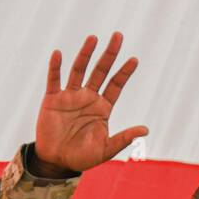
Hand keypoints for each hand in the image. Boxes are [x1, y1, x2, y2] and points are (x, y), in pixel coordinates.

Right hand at [34, 32, 147, 174]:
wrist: (58, 162)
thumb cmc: (83, 157)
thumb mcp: (106, 149)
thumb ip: (124, 138)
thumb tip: (146, 129)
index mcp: (103, 108)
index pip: (116, 85)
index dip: (124, 72)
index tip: (134, 59)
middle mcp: (88, 98)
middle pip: (101, 71)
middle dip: (109, 54)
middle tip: (118, 36)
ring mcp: (70, 97)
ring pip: (79, 70)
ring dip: (86, 54)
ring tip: (94, 38)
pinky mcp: (52, 99)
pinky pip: (54, 80)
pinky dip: (55, 67)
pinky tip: (58, 54)